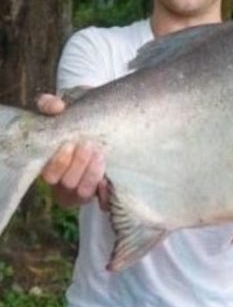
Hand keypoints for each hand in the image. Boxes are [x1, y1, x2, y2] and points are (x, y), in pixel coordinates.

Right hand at [37, 93, 108, 209]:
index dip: (58, 162)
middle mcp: (64, 181)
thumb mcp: (67, 107)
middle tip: (89, 146)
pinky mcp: (101, 195)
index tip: (71, 143)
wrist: (110, 123)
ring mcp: (83, 189)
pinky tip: (110, 181)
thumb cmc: (82, 117)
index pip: (48, 174)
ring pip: (83, 193)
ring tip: (102, 154)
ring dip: (92, 174)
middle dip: (78, 165)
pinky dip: (105, 194)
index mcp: (50, 164)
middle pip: (67, 183)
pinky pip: (102, 202)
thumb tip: (54, 106)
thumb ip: (52, 104)